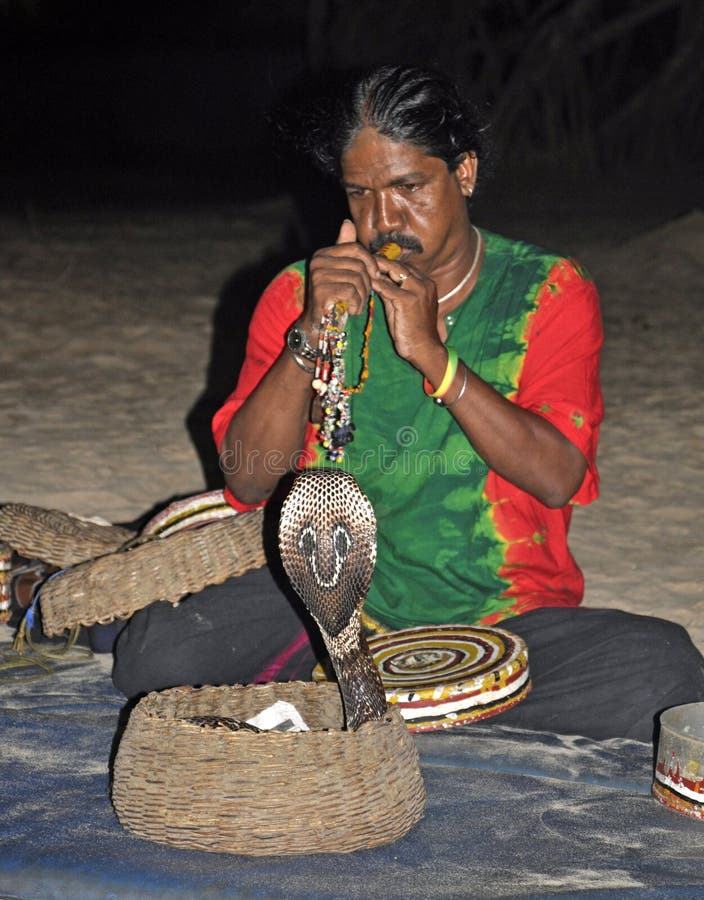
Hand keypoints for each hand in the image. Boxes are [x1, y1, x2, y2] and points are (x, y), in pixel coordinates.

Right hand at [303, 220, 378, 334]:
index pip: (356, 248)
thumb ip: (345, 249)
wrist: (318, 325)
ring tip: (356, 304)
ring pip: (357, 279)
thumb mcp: (341, 271)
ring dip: (363, 296)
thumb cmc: (334, 298)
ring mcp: (318, 275)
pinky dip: (356, 304)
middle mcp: (318, 261)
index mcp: (323, 253)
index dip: (370, 262)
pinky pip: (352, 292)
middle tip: (363, 296)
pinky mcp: (321, 290)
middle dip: (367, 283)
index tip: (375, 276)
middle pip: (359, 265)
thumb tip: (348, 222)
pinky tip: (351, 310)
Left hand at [371, 256, 443, 368]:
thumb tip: (377, 281)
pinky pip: (388, 287)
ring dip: (377, 268)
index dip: (388, 263)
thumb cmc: (413, 331)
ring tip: (362, 267)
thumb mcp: (403, 306)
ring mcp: (418, 290)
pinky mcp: (408, 300)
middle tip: (363, 259)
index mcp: (426, 283)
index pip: (405, 267)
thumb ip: (393, 292)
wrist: (424, 349)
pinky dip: (375, 284)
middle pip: (399, 265)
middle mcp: (424, 283)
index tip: (372, 262)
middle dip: (381, 261)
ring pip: (395, 271)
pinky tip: (365, 283)